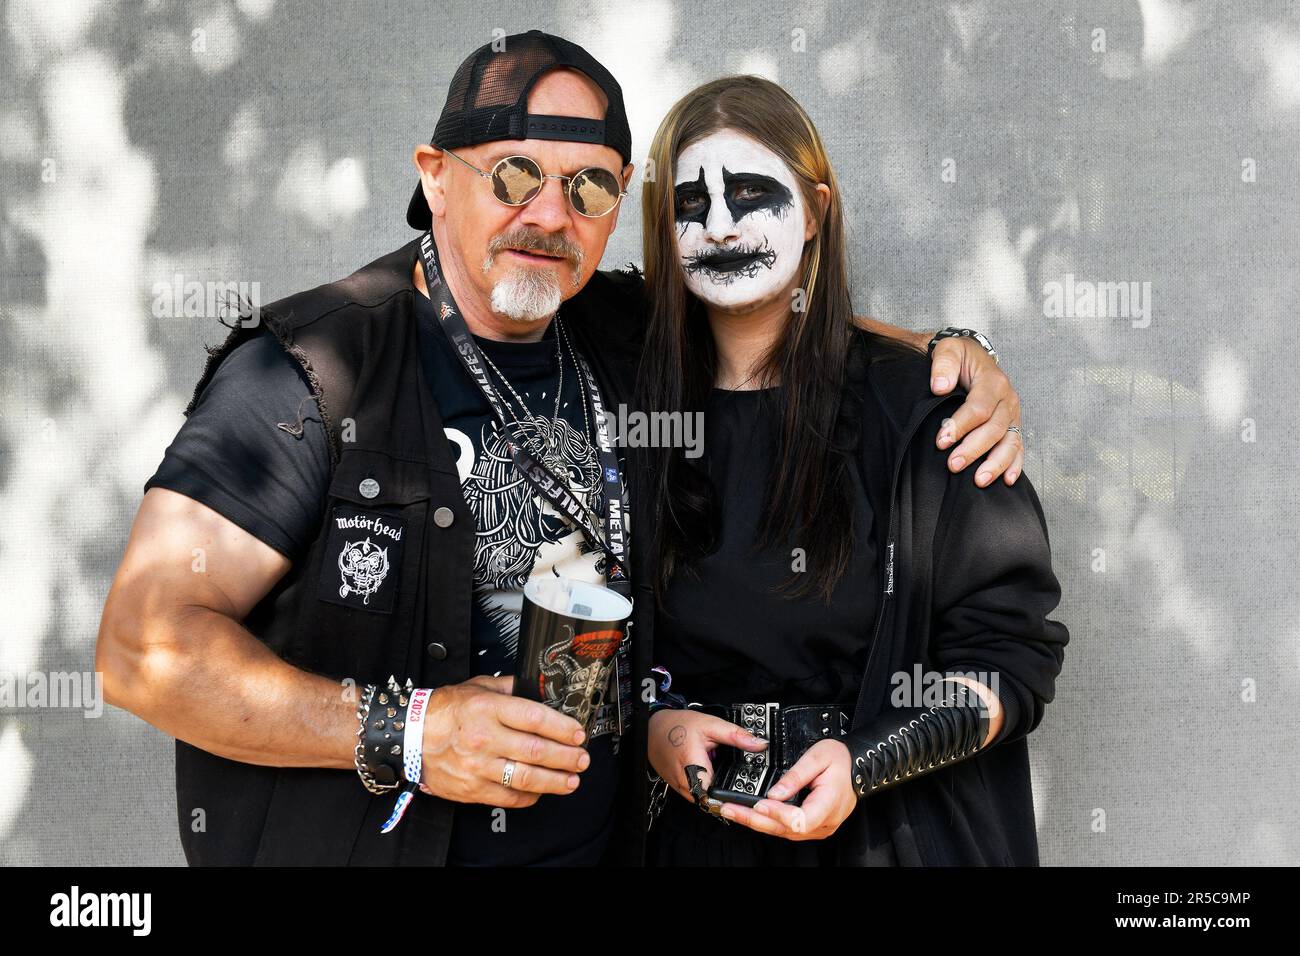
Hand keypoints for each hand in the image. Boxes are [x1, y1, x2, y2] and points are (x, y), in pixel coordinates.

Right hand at [417, 675, 589, 807]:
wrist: (408, 736)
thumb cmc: (444, 710)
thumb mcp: (477, 686)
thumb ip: (510, 686)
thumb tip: (539, 687)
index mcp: (487, 708)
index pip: (535, 718)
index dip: (562, 727)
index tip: (578, 733)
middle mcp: (484, 738)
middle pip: (536, 750)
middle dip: (566, 756)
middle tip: (581, 758)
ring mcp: (478, 766)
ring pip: (526, 777)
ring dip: (555, 780)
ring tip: (572, 779)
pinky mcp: (472, 788)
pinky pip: (509, 797)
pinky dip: (530, 796)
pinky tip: (542, 790)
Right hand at [647, 708, 767, 806]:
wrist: (652, 728)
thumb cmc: (677, 726)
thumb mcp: (710, 725)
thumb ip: (736, 736)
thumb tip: (760, 744)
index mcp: (694, 767)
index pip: (717, 795)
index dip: (734, 795)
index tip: (746, 789)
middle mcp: (685, 782)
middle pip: (713, 799)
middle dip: (728, 792)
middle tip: (739, 779)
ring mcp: (680, 788)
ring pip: (705, 799)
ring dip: (716, 790)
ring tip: (723, 774)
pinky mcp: (678, 788)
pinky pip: (696, 795)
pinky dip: (706, 786)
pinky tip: (710, 773)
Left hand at [715, 739, 856, 840]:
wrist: (856, 766)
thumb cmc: (841, 760)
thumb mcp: (818, 756)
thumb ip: (796, 775)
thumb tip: (774, 793)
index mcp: (829, 803)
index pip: (800, 819)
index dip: (777, 814)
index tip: (759, 803)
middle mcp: (824, 822)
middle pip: (786, 829)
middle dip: (755, 819)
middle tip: (731, 809)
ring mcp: (819, 827)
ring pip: (784, 832)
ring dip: (757, 822)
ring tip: (733, 811)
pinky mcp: (812, 826)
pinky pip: (787, 829)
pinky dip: (767, 822)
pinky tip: (750, 814)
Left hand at [928, 336, 1023, 486]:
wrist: (971, 358)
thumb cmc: (958, 356)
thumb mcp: (948, 350)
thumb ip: (943, 364)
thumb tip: (940, 387)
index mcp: (993, 381)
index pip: (979, 408)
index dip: (961, 426)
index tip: (941, 441)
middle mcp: (1007, 399)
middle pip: (994, 429)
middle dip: (974, 449)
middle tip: (953, 465)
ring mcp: (1012, 415)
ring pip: (1010, 442)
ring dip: (995, 463)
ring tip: (979, 481)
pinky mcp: (1012, 426)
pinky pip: (1018, 447)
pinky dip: (1014, 465)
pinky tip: (1007, 480)